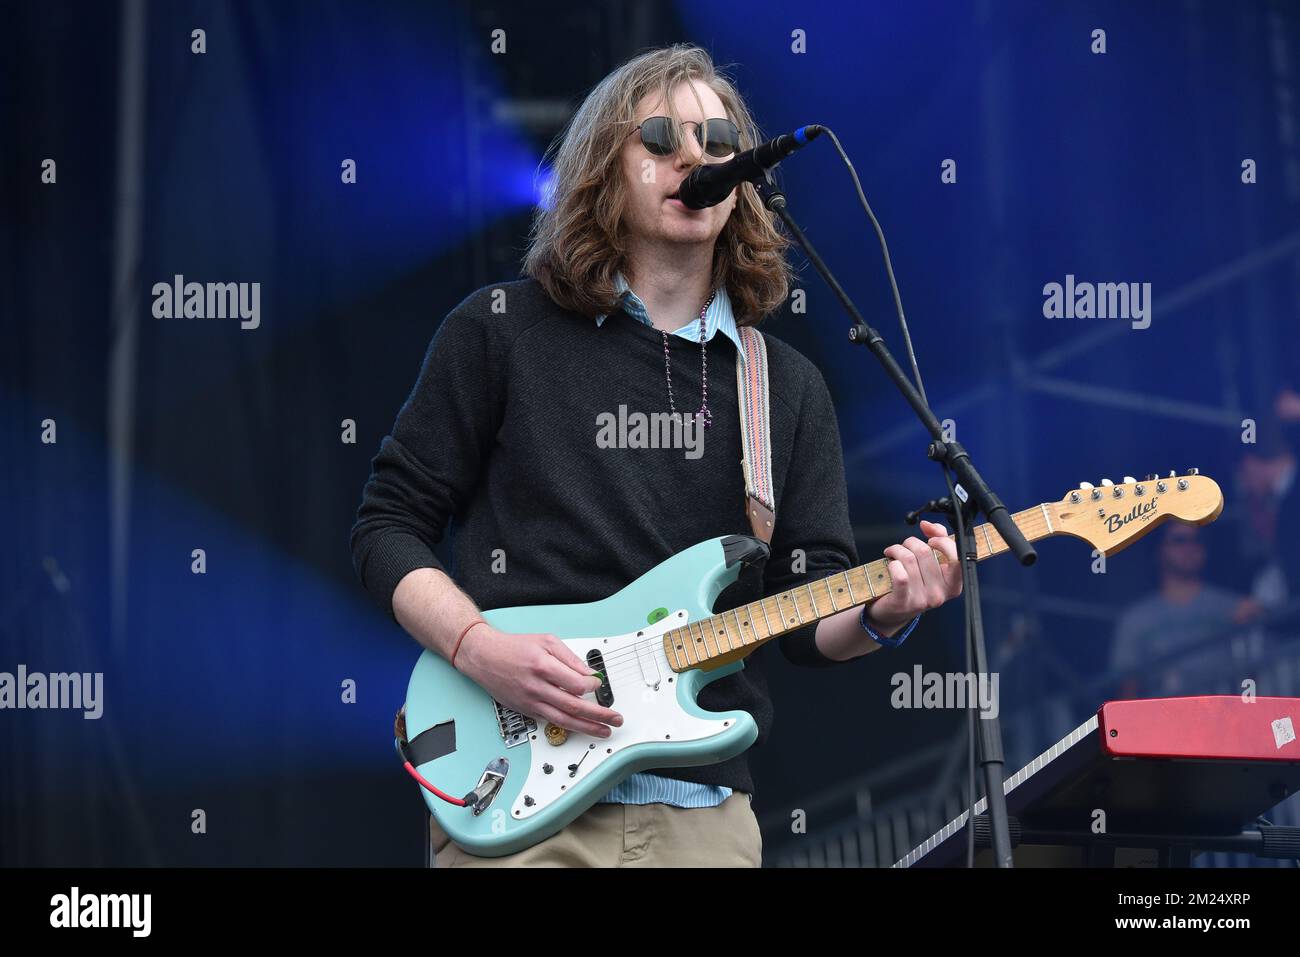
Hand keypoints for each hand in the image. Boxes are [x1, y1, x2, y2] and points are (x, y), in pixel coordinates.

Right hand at [455, 625, 623, 737]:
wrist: (484, 657)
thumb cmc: (514, 647)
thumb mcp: (546, 641)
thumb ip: (570, 658)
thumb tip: (590, 674)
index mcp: (543, 665)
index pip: (576, 683)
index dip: (593, 686)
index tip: (599, 684)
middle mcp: (537, 687)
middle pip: (573, 707)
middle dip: (599, 715)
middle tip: (615, 720)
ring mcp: (530, 701)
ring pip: (563, 720)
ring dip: (587, 728)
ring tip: (604, 731)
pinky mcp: (526, 710)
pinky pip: (551, 720)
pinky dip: (568, 725)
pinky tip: (581, 727)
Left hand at [865, 519, 962, 635]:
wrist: (892, 612)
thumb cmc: (913, 584)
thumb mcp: (930, 565)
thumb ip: (937, 540)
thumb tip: (927, 525)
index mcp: (953, 585)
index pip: (957, 557)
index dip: (943, 542)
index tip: (931, 539)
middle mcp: (940, 594)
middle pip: (925, 552)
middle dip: (910, 542)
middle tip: (904, 547)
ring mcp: (922, 600)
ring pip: (909, 559)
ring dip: (897, 550)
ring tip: (893, 553)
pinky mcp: (903, 602)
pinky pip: (899, 573)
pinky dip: (892, 563)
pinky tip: (890, 564)